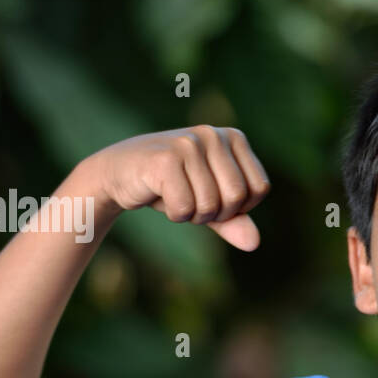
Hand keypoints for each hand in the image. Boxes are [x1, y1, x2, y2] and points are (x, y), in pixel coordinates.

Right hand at [79, 125, 270, 250]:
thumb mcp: (209, 202)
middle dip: (216, 214)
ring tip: (176, 196)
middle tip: (192, 201)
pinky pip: (185, 207)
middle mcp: (214, 135)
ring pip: (210, 205)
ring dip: (193, 215)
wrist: (118, 173)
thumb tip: (254, 243)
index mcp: (234, 138)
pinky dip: (175, 213)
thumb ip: (235, 221)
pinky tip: (160, 195)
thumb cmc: (171, 185)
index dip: (239, 207)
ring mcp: (189, 144)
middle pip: (236, 197)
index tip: (215, 198)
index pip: (259, 188)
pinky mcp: (165, 158)